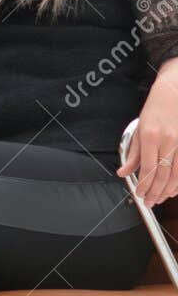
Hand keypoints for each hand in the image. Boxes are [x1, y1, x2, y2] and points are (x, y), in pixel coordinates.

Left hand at [119, 69, 177, 205]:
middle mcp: (167, 141)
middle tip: (149, 202)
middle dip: (155, 192)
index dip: (144, 186)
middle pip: (162, 175)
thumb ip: (133, 154)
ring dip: (167, 190)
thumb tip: (124, 172)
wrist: (174, 93)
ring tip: (159, 199)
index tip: (140, 195)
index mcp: (150, 136)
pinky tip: (173, 189)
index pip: (147, 169)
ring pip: (176, 175)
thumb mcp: (139, 130)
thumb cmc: (155, 110)